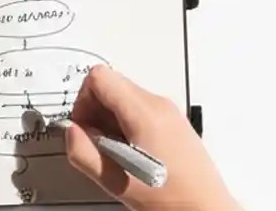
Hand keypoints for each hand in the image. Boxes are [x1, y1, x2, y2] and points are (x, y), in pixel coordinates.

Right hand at [64, 66, 236, 210]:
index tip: (83, 128)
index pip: (99, 78)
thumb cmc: (171, 199)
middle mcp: (159, 104)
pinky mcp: (173, 121)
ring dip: (109, 120)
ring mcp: (169, 111)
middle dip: (94, 111)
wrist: (205, 210)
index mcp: (145, 113)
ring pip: (124, 96)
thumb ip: (85, 153)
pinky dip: (125, 124)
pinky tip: (130, 154)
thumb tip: (70, 132)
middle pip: (111, 84)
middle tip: (97, 144)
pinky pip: (139, 109)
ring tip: (116, 153)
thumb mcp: (116, 181)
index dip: (82, 102)